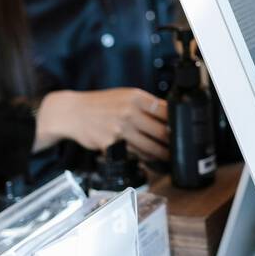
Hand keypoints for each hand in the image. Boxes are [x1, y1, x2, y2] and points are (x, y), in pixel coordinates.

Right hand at [37, 88, 168, 163]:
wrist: (72, 112)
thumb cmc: (101, 104)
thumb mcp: (124, 95)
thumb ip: (145, 104)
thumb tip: (169, 116)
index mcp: (136, 97)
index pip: (166, 111)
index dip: (177, 122)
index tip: (182, 130)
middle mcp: (129, 112)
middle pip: (161, 131)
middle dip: (172, 142)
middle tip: (180, 148)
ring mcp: (120, 129)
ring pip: (150, 146)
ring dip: (162, 154)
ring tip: (169, 157)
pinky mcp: (111, 144)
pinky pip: (134, 154)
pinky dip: (143, 158)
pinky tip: (150, 159)